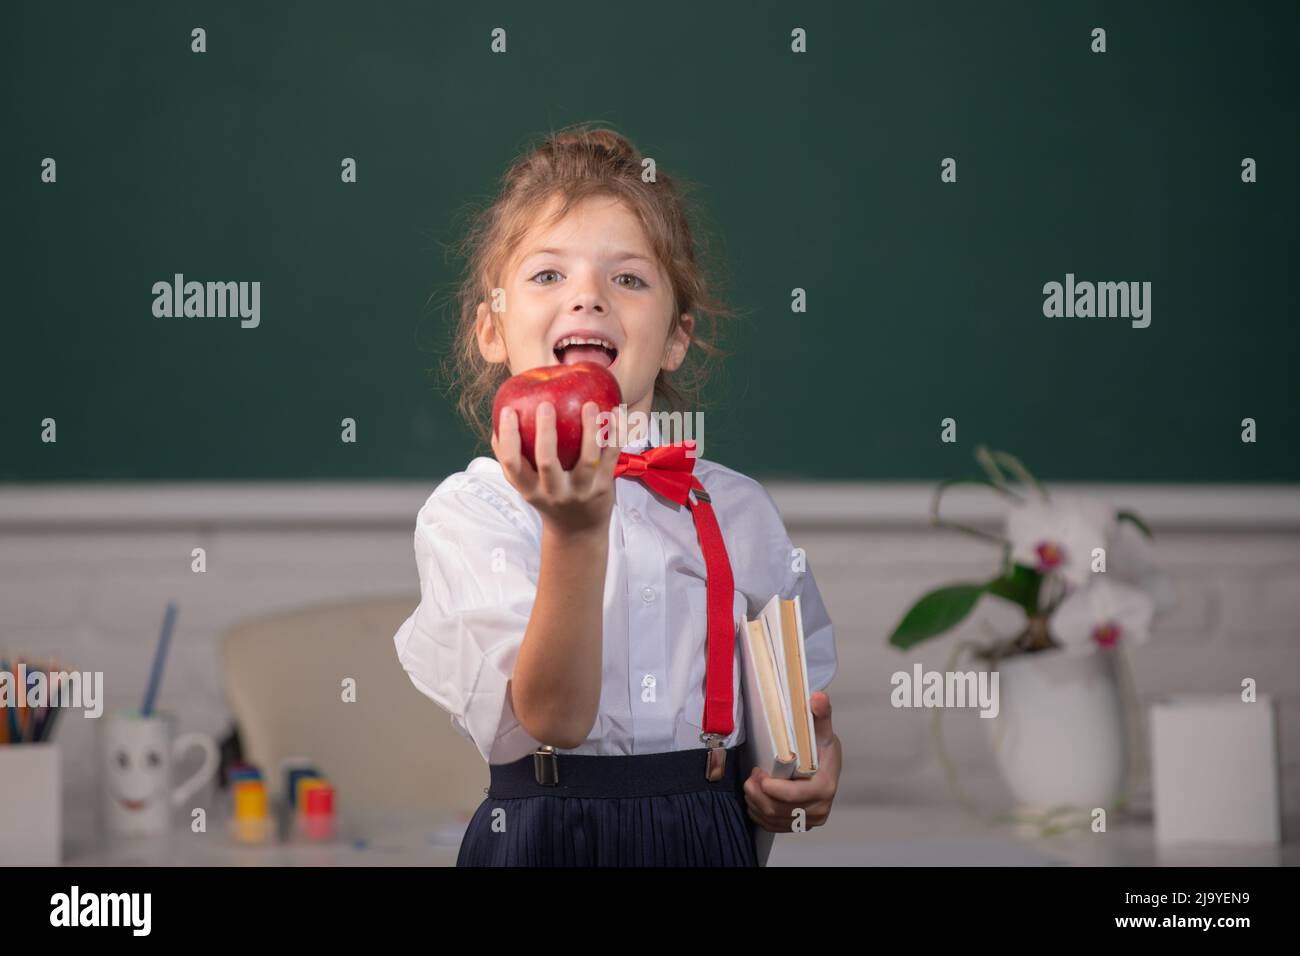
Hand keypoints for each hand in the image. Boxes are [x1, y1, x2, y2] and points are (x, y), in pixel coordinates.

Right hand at [492, 401, 624, 535]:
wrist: (578, 532)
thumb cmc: (548, 498)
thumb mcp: (526, 485)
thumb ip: (514, 457)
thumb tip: (500, 419)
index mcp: (530, 488)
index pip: (511, 463)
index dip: (507, 437)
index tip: (508, 411)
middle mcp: (554, 492)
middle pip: (547, 462)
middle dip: (545, 432)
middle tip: (546, 404)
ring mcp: (581, 491)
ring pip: (587, 458)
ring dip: (589, 429)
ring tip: (590, 404)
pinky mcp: (604, 487)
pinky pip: (611, 456)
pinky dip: (615, 433)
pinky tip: (616, 412)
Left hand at [744, 690, 840, 833]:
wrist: (826, 767)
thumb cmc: (822, 749)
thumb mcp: (821, 731)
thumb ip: (820, 714)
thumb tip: (817, 697)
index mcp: (825, 787)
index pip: (795, 795)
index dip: (773, 788)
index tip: (759, 773)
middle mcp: (820, 808)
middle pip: (778, 809)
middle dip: (758, 792)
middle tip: (751, 775)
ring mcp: (809, 820)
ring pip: (771, 818)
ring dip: (755, 801)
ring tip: (751, 783)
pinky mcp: (798, 826)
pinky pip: (770, 825)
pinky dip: (757, 811)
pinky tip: (756, 796)